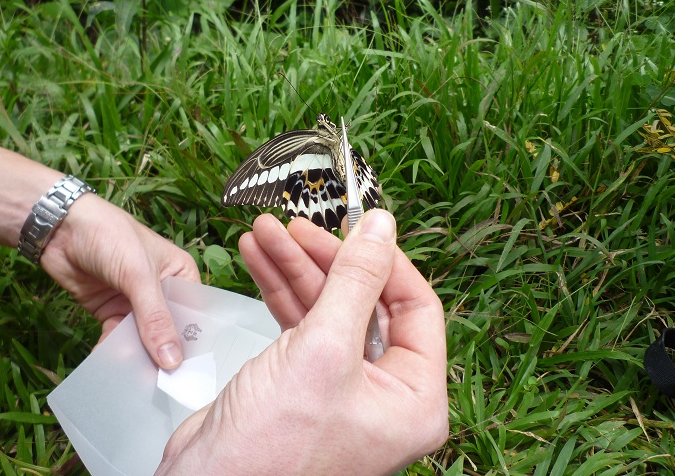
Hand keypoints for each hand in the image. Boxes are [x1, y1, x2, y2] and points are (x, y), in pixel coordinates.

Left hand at [0, 115, 199, 369]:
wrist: (59, 228)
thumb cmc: (109, 235)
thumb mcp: (138, 275)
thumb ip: (155, 318)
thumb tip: (173, 361)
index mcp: (181, 276)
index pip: (194, 316)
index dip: (193, 345)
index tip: (191, 377)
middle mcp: (163, 292)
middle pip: (169, 333)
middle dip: (164, 357)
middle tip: (162, 390)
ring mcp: (136, 305)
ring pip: (143, 341)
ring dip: (138, 359)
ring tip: (136, 386)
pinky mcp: (111, 313)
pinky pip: (118, 341)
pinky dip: (114, 355)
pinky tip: (111, 372)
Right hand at [156, 209, 448, 475]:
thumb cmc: (272, 450)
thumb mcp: (325, 350)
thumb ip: (356, 282)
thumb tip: (382, 228)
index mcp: (412, 397)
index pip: (415, 306)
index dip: (385, 260)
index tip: (356, 223)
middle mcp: (382, 393)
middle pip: (365, 302)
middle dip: (326, 259)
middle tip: (297, 226)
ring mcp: (340, 387)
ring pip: (327, 308)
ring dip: (295, 267)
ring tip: (265, 232)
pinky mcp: (302, 383)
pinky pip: (299, 324)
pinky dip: (279, 291)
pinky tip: (259, 259)